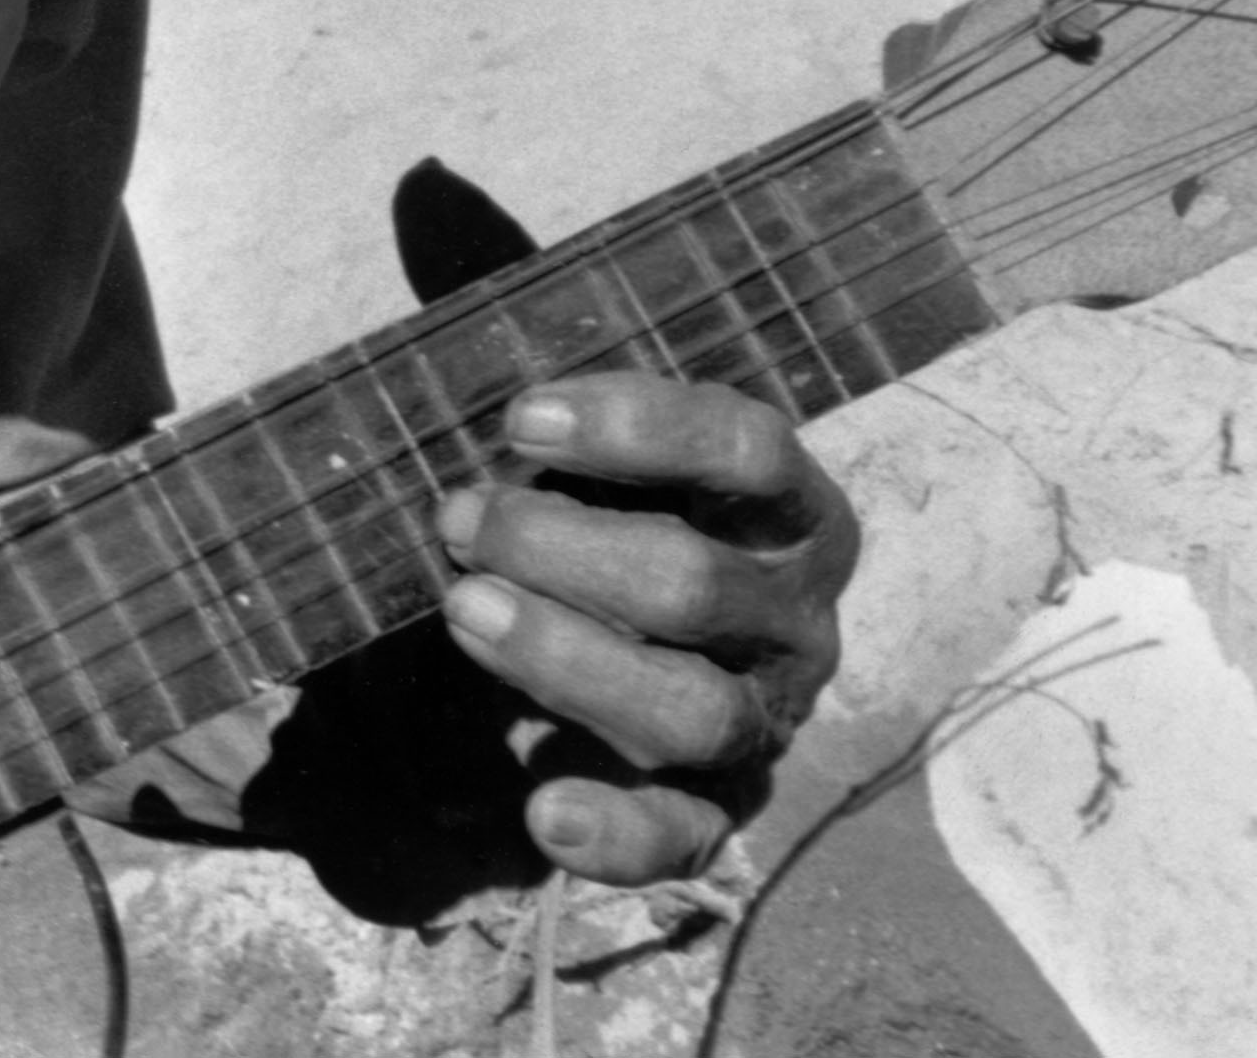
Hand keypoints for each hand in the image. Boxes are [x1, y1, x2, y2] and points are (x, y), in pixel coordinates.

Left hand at [436, 373, 856, 883]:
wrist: (661, 645)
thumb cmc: (628, 522)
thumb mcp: (629, 469)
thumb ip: (585, 452)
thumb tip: (507, 430)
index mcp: (792, 516)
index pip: (749, 451)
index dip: (638, 427)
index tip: (521, 421)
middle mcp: (797, 619)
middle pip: (695, 585)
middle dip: (555, 548)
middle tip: (459, 518)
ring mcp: (767, 717)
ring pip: (692, 709)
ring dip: (563, 658)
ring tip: (464, 606)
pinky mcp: (724, 804)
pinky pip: (688, 835)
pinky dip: (620, 833)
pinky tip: (545, 811)